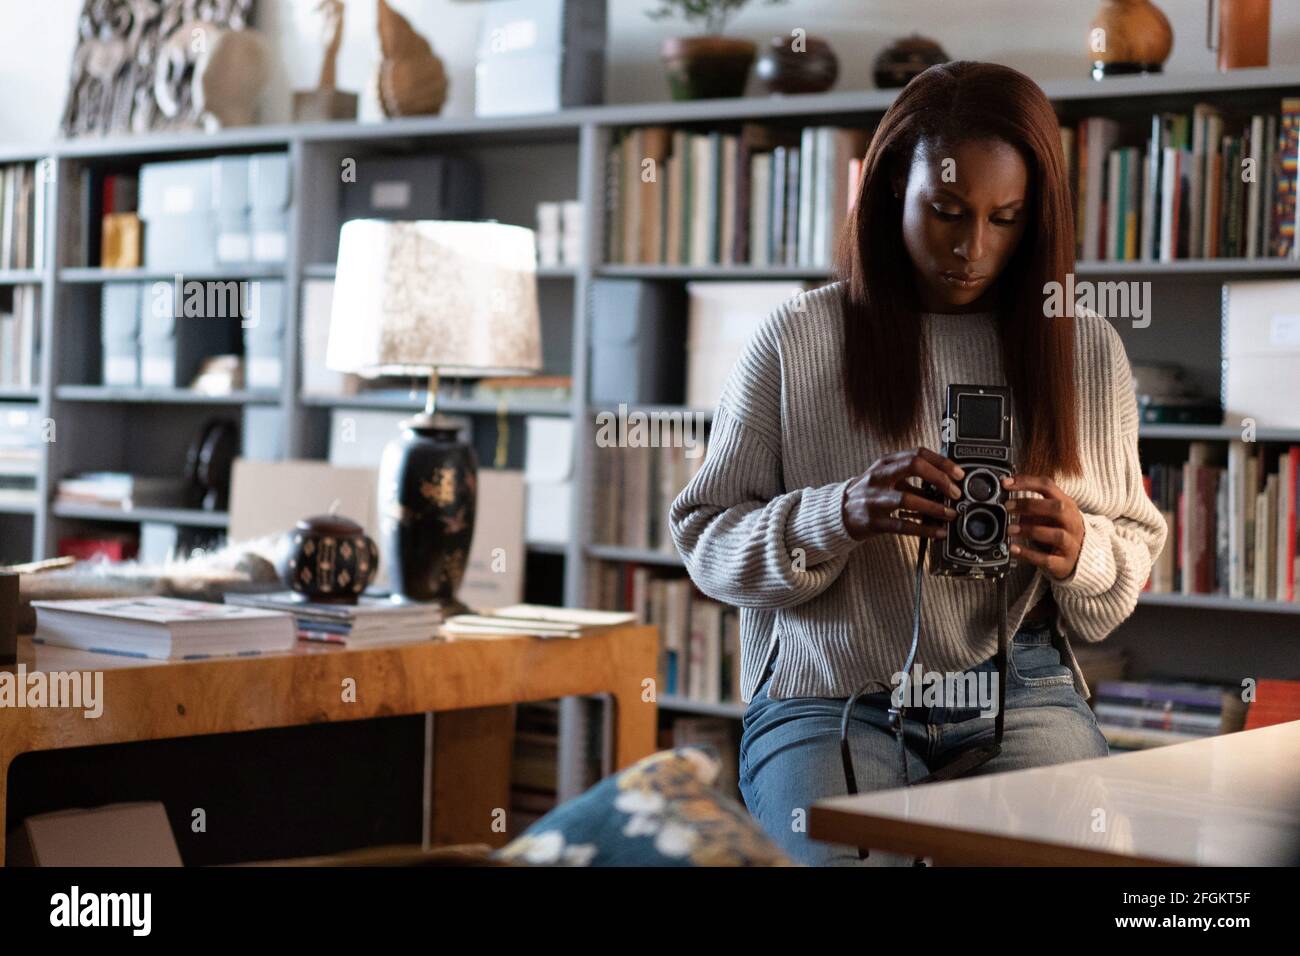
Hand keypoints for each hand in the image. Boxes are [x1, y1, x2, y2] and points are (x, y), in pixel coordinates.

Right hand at [842, 447, 963, 541]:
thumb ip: (911, 477)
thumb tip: (945, 483)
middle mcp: (879, 477)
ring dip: (934, 507)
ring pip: (908, 499)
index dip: (942, 462)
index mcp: (885, 463)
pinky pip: (902, 525)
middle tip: (955, 493)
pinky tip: (937, 532)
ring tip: (950, 514)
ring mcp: (874, 499)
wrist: (840, 512)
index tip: (958, 474)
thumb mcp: (886, 477)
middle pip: (913, 466)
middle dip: (939, 479)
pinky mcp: (874, 521)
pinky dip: (923, 529)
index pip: (917, 453)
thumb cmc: (869, 493)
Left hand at [1001, 474, 1083, 580]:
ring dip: (1030, 530)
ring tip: (1010, 529)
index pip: (1048, 486)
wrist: (1081, 557)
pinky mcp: (1065, 563)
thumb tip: (1008, 502)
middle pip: (1057, 508)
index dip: (1026, 482)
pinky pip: (1048, 559)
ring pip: (1056, 535)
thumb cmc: (1060, 530)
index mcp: (1067, 505)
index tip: (1005, 483)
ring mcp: (1071, 543)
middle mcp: (1072, 522)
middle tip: (1008, 507)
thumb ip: (1033, 507)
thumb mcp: (1050, 515)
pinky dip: (1029, 554)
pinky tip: (1014, 549)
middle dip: (1030, 505)